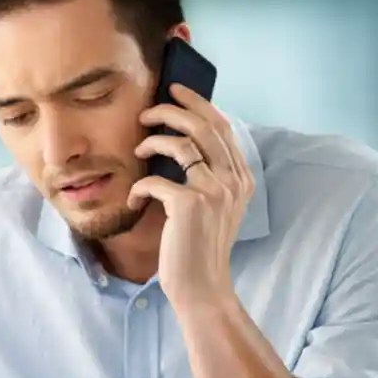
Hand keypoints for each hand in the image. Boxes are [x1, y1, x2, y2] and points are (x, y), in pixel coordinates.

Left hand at [128, 83, 253, 309]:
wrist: (202, 288)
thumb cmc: (199, 247)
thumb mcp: (213, 207)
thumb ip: (207, 175)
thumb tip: (181, 141)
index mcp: (242, 178)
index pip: (222, 126)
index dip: (198, 103)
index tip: (175, 90)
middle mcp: (233, 180)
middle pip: (203, 126)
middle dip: (171, 110)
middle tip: (146, 111)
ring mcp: (214, 192)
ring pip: (179, 144)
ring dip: (152, 141)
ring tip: (138, 149)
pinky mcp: (190, 206)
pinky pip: (154, 179)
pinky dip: (138, 187)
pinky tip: (135, 201)